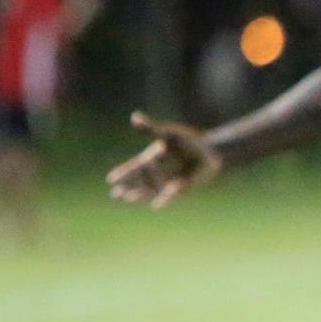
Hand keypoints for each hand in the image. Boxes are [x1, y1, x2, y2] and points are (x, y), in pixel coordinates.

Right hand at [105, 111, 223, 207]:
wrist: (210, 151)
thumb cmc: (187, 140)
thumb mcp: (167, 133)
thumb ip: (150, 128)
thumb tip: (134, 116)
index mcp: (151, 159)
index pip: (134, 167)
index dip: (123, 172)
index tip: (110, 179)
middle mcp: (156, 172)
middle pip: (138, 182)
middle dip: (127, 187)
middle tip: (115, 194)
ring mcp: (167, 182)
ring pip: (150, 191)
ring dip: (139, 195)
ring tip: (127, 198)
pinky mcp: (180, 189)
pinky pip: (170, 195)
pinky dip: (164, 198)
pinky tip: (155, 205)